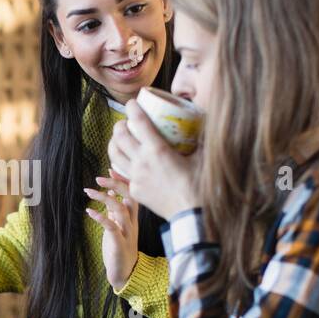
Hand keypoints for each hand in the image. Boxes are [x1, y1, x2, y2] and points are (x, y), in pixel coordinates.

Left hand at [84, 174, 138, 290]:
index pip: (133, 193)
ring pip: (120, 210)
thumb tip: (112, 191)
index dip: (123, 180)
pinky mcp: (119, 244)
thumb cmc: (121, 247)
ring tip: (89, 192)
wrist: (126, 273)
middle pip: (130, 197)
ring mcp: (127, 233)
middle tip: (98, 178)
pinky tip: (90, 212)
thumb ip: (117, 209)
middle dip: (116, 185)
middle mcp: (132, 223)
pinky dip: (101, 218)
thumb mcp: (119, 225)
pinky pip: (112, 228)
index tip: (111, 170)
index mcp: (132, 217)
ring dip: (104, 199)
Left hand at [108, 103, 201, 221]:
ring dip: (114, 142)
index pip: (139, 122)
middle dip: (120, 124)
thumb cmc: (200, 185)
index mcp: (158, 150)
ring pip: (114, 154)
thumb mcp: (202, 157)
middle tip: (126, 121)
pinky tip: (128, 160)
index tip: (133, 102)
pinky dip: (122, 163)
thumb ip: (200, 139)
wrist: (191, 215)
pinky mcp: (135, 189)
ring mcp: (136, 177)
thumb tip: (204, 124)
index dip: (133, 108)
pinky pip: (123, 173)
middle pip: (120, 136)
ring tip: (120, 138)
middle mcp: (142, 161)